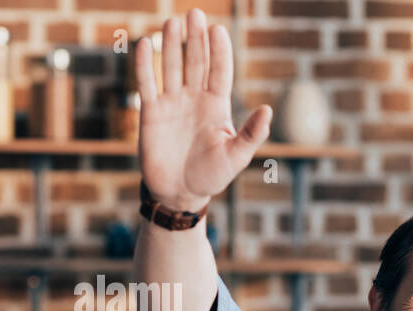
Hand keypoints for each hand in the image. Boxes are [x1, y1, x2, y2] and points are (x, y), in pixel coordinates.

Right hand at [135, 9, 270, 210]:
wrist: (181, 192)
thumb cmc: (213, 176)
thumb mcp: (237, 157)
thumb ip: (251, 134)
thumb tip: (268, 110)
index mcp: (217, 106)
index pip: (219, 72)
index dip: (219, 52)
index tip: (218, 30)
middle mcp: (195, 99)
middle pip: (196, 62)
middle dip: (196, 39)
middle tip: (195, 14)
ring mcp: (172, 103)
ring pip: (172, 67)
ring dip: (172, 45)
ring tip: (172, 22)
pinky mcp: (151, 112)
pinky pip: (148, 84)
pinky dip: (145, 65)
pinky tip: (146, 44)